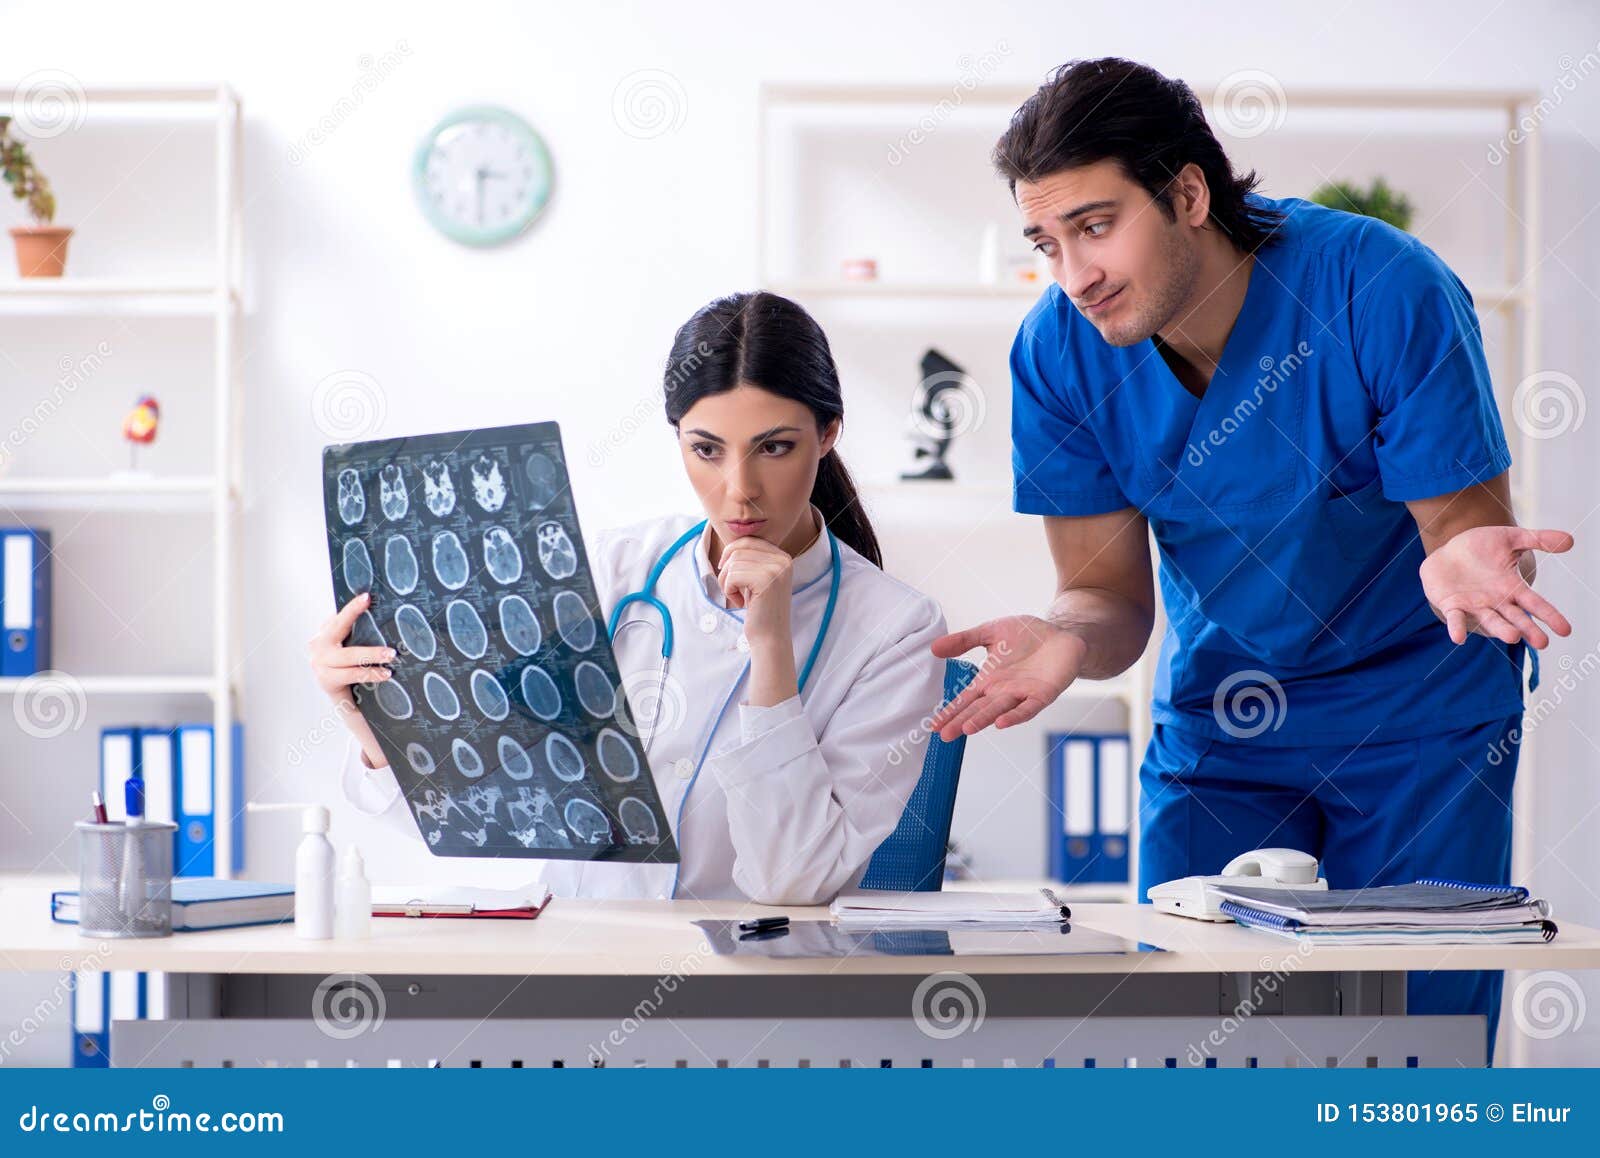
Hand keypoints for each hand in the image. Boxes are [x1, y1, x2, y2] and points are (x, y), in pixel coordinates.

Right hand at [308, 591, 393, 765]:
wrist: (345, 699)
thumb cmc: (352, 666)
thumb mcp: (352, 646)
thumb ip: (359, 632)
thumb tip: (385, 615)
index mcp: (324, 632)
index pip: (338, 616)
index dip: (352, 606)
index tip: (366, 596)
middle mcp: (318, 644)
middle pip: (337, 628)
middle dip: (353, 615)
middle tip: (370, 605)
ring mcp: (319, 663)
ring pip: (347, 655)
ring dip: (371, 654)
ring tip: (391, 654)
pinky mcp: (326, 680)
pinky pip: (350, 674)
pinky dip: (369, 673)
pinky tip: (385, 673)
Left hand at [717, 535, 794, 641]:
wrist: (770, 637)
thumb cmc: (759, 609)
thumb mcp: (756, 578)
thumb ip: (750, 559)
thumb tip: (729, 545)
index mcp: (783, 557)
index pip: (748, 540)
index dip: (731, 553)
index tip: (726, 571)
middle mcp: (783, 560)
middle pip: (739, 549)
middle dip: (727, 568)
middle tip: (730, 587)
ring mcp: (777, 569)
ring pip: (733, 562)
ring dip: (726, 581)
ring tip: (736, 596)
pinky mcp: (767, 580)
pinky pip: (733, 575)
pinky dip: (728, 589)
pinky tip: (740, 602)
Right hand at [929, 616, 1087, 740]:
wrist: (1062, 633)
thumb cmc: (1028, 635)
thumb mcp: (991, 632)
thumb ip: (964, 640)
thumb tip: (934, 648)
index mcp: (989, 680)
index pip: (965, 699)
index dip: (950, 711)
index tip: (934, 725)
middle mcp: (1003, 691)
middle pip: (979, 709)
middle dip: (962, 721)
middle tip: (945, 736)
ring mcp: (1023, 693)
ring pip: (999, 709)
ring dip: (983, 720)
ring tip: (966, 729)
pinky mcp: (1043, 693)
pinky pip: (1029, 707)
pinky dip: (1016, 715)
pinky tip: (1002, 722)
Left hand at [1419, 525, 1573, 647]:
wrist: (1448, 550)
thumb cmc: (1481, 547)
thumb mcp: (1511, 538)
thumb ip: (1538, 539)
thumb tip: (1570, 541)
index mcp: (1512, 587)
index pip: (1535, 604)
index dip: (1549, 616)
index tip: (1565, 630)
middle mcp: (1496, 601)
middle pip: (1515, 618)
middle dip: (1527, 629)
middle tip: (1542, 642)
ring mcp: (1474, 605)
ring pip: (1490, 621)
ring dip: (1500, 629)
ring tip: (1513, 637)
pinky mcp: (1451, 605)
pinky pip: (1455, 618)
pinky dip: (1457, 628)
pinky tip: (1459, 638)